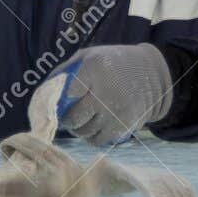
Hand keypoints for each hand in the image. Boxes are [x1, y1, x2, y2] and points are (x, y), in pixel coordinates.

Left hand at [48, 43, 174, 144]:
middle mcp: (104, 92)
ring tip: (81, 121)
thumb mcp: (90, 56)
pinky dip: (91, 137)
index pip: (66, 93)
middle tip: (66, 117)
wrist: (152, 74)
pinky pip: (98, 140)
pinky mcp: (124, 126)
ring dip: (78, 130)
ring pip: (84, 132)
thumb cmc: (112, 63)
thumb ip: (66, 70)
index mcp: (93, 70)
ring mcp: (114, 111)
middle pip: (73, 118)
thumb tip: (44, 91)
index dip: (58, 102)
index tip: (57, 103)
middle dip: (66, 120)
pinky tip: (93, 127)